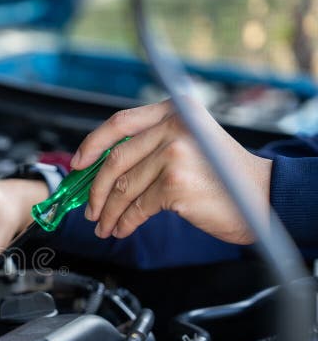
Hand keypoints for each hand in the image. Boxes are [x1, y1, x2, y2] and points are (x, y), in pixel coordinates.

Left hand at [71, 100, 271, 244]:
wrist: (262, 196)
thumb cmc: (222, 175)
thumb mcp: (189, 142)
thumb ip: (150, 144)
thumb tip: (100, 166)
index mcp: (174, 111)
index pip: (119, 123)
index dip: (92, 145)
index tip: (78, 165)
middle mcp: (174, 126)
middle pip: (115, 160)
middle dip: (96, 190)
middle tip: (89, 208)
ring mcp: (174, 154)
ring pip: (123, 188)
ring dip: (108, 212)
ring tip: (103, 225)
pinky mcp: (175, 184)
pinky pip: (136, 207)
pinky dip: (124, 222)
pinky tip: (121, 229)